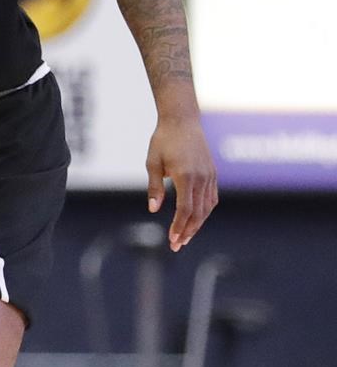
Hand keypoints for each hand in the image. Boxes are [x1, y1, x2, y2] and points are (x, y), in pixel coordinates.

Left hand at [146, 114, 217, 250]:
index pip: (185, 210)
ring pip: (207, 208)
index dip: (179, 227)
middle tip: (177, 245)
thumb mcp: (153, 163)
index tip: (172, 240)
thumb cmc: (163, 140)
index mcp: (186, 176)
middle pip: (198, 213)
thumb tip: (153, 209)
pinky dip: (205, 211)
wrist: (182, 120)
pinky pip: (212, 198)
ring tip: (185, 236)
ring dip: (197, 224)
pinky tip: (197, 219)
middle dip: (188, 231)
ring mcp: (210, 176)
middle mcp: (202, 178)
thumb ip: (155, 187)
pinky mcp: (213, 174)